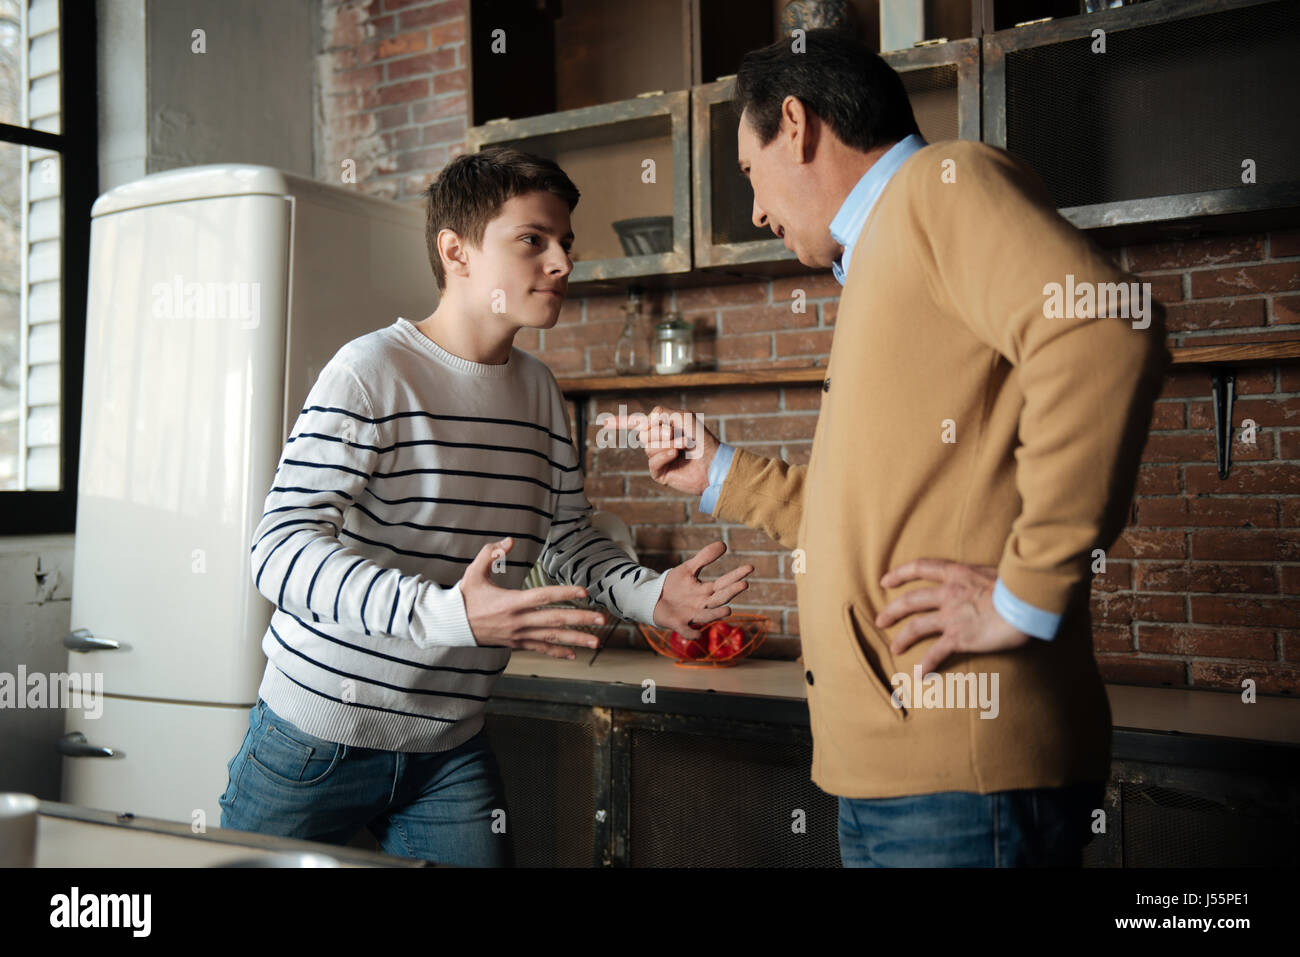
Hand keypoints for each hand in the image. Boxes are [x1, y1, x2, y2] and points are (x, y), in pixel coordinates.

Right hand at [459, 537, 605, 658]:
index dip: (564, 593)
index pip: (543, 596)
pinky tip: (574, 655)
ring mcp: (518, 634)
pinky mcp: (516, 643)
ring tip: (596, 642)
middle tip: (602, 619)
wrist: (452, 625)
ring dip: (576, 640)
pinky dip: (558, 652)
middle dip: (580, 619)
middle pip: (554, 620)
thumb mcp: (474, 571)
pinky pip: (540, 649)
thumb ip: (490, 553)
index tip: (584, 592)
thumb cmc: (466, 596)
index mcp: (511, 602)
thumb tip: (508, 541)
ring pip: (551, 638)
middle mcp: (518, 621)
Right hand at [615, 405, 718, 496]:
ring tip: (683, 446)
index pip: (637, 423)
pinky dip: (663, 455)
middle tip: (678, 435)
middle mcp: (658, 442)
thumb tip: (645, 424)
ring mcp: (658, 458)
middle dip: (660, 432)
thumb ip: (662, 412)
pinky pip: (652, 461)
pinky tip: (675, 454)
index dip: (620, 422)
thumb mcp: (684, 417)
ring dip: (665, 443)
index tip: (603, 423)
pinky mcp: (660, 473)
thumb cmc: (702, 439)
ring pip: (647, 447)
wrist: (714, 463)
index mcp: (662, 428)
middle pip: (642, 433)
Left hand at [652, 540, 752, 640]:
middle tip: (744, 584)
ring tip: (728, 611)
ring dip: (716, 614)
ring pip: (706, 616)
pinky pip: (686, 630)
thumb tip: (724, 544)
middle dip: (731, 592)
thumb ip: (704, 558)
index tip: (750, 567)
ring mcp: (691, 615)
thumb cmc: (674, 584)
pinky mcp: (677, 623)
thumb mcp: (688, 568)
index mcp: (706, 591)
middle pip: (719, 599)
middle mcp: (702, 604)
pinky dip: (691, 634)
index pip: (724, 583)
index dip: (736, 575)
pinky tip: (698, 635)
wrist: (653, 598)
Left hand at [875, 558, 1030, 673]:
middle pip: (910, 600)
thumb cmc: (1020, 586)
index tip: (885, 580)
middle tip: (881, 620)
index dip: (900, 574)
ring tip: (894, 649)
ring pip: (916, 626)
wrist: (1028, 600)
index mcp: (957, 574)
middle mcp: (949, 593)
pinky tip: (918, 674)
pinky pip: (936, 652)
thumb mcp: (994, 572)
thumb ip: (980, 578)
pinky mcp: (960, 637)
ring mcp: (952, 616)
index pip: (921, 568)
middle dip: (892, 611)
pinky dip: (925, 664)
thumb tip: (983, 582)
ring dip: (902, 638)